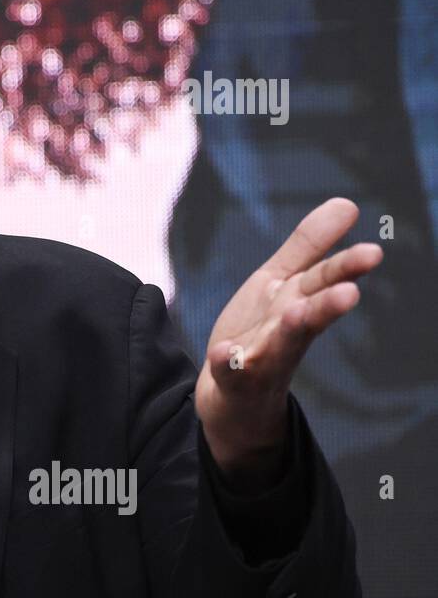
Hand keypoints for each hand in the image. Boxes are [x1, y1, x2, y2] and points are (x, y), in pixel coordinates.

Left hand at [195, 198, 382, 486]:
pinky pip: (231, 372)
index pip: (324, 282)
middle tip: (350, 293)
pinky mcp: (233, 379)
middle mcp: (287, 332)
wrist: (234, 393)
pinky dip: (229, 362)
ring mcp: (262, 358)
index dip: (346, 267)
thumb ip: (309, 247)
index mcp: (298, 302)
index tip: (372, 252)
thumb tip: (347, 203)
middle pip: (310, 315)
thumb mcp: (282, 282)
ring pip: (280, 345)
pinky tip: (226, 353)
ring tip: (296, 314)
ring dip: (289, 331)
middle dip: (328, 304)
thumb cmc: (264, 329)